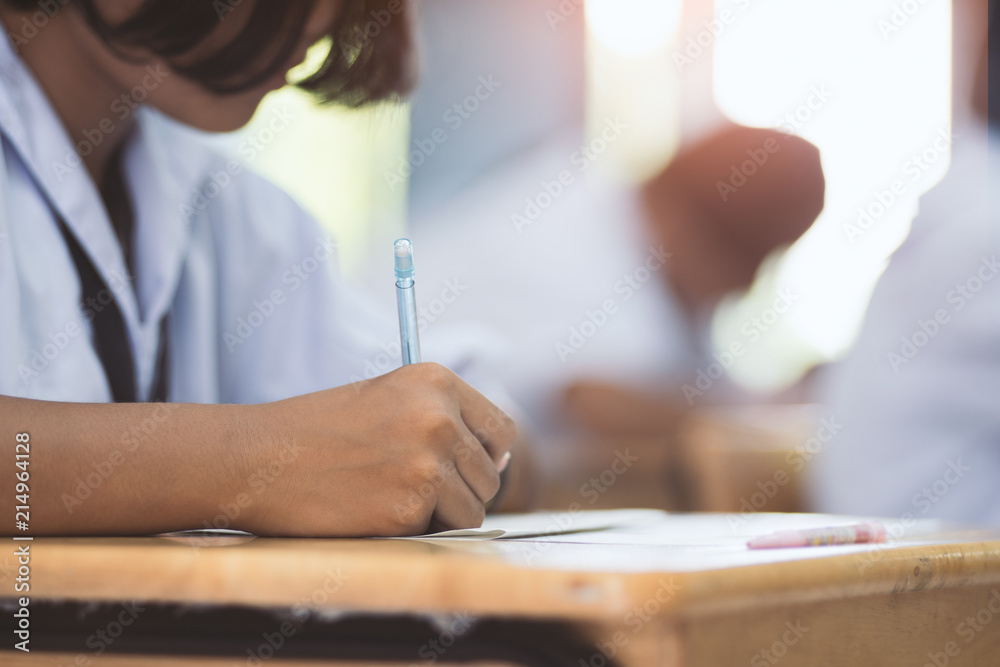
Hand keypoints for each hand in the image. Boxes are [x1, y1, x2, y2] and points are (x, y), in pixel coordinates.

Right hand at [237, 363, 515, 536]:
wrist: (257, 458)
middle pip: (489, 475)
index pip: (501, 430)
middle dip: (460, 490)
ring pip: (472, 511)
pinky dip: (413, 531)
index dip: (487, 456)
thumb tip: (500, 463)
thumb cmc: (317, 431)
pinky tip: (373, 511)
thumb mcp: (387, 398)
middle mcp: (439, 418)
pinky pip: (439, 533)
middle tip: (410, 488)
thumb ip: (443, 418)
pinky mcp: (410, 508)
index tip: (466, 469)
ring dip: (440, 516)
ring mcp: (427, 464)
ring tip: (389, 497)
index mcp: (436, 382)